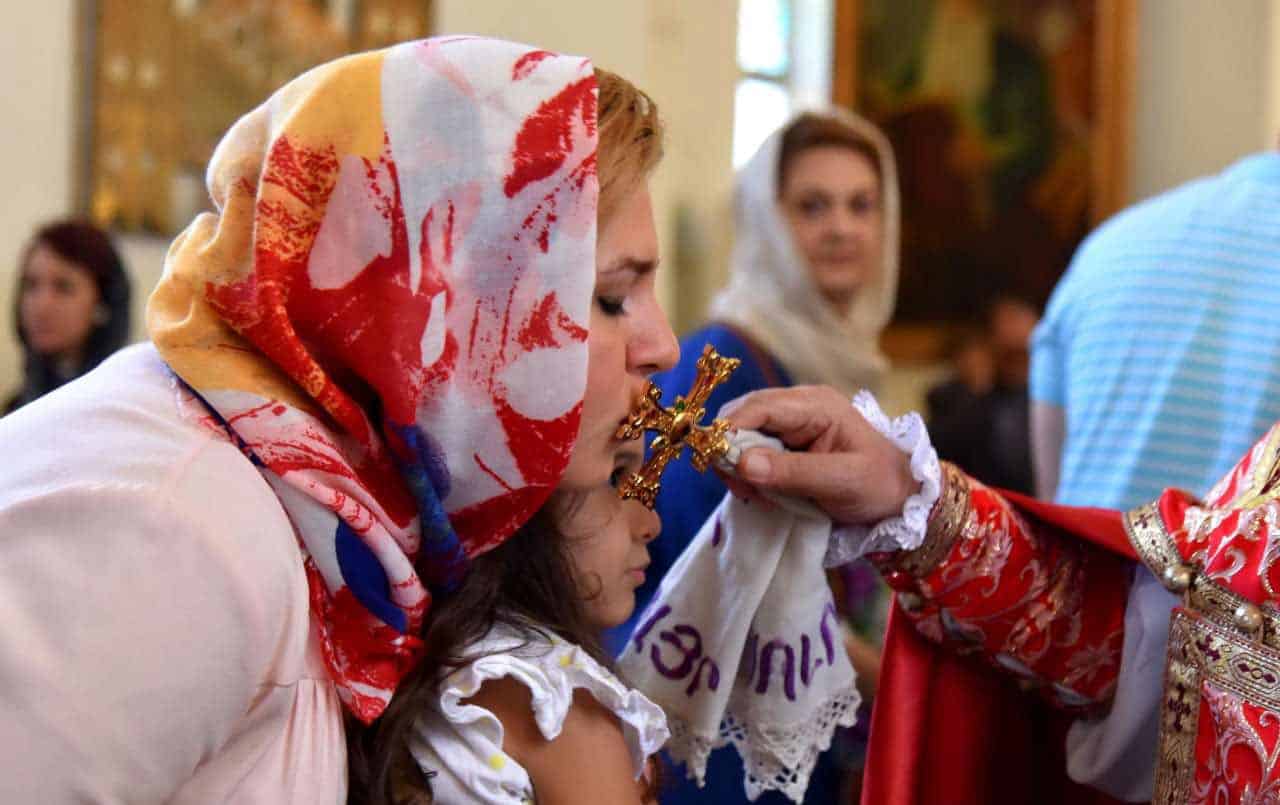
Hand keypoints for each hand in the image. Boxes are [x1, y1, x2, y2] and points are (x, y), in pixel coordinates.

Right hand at [719, 386, 917, 524]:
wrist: (900, 499)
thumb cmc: (879, 486)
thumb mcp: (841, 481)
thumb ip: (793, 472)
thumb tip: (742, 463)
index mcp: (816, 405)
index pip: (759, 406)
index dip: (731, 430)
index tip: (716, 461)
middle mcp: (799, 406)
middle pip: (743, 416)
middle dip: (731, 450)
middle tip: (739, 487)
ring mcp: (792, 423)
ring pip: (743, 433)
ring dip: (739, 464)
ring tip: (755, 495)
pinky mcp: (786, 443)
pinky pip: (753, 450)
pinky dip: (749, 472)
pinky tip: (761, 493)